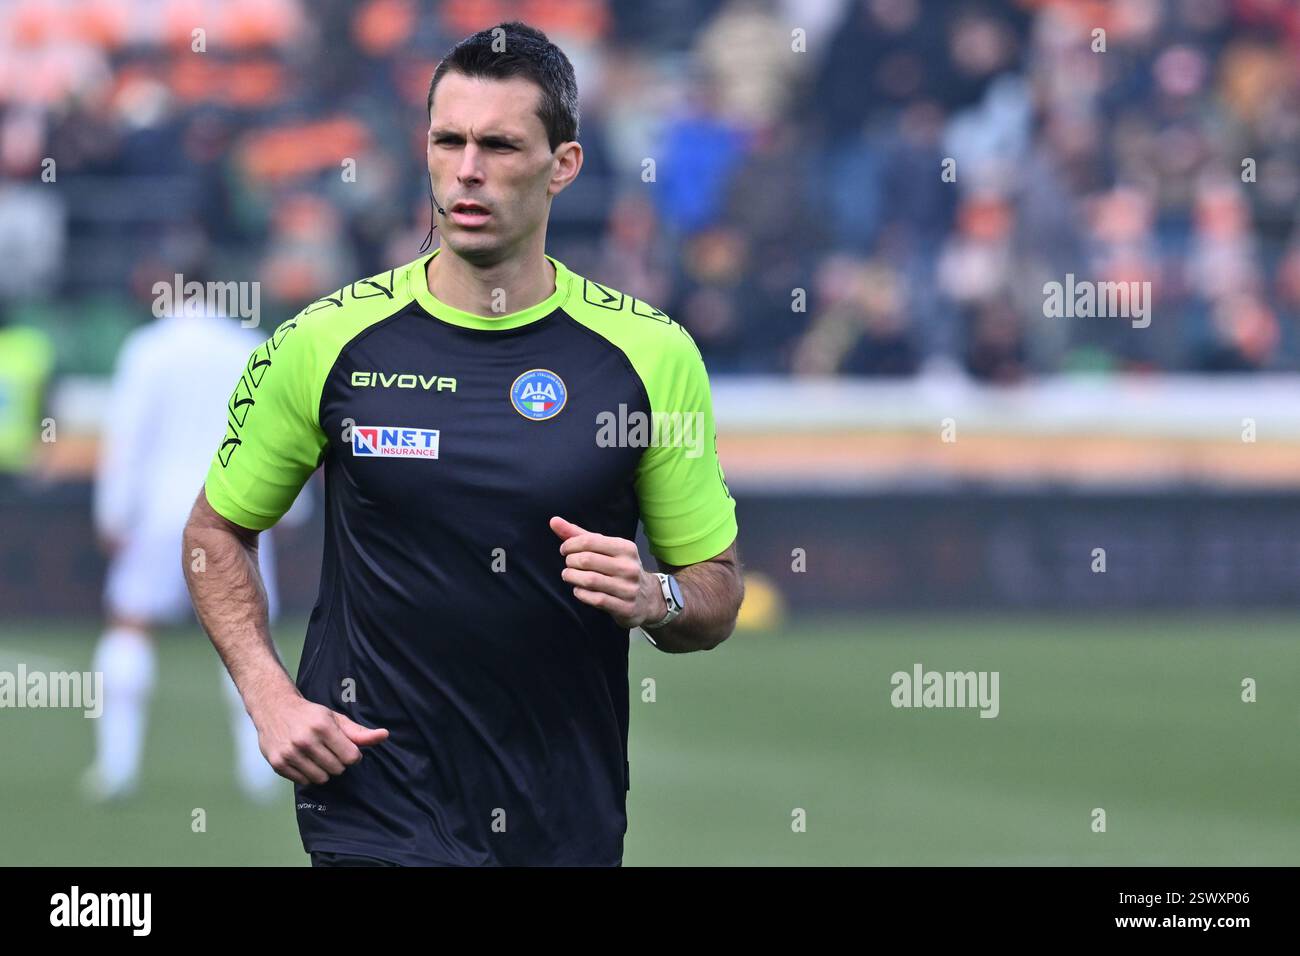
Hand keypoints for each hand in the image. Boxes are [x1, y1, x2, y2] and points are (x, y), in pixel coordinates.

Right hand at [251, 690, 388, 785]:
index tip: (345, 748)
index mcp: (323, 727)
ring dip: (323, 770)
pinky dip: (307, 774)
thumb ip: (359, 731)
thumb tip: (384, 735)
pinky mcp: (278, 764)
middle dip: (338, 762)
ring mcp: (290, 753)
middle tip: (328, 750)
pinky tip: (304, 760)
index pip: (351, 757)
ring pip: (321, 779)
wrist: (274, 709)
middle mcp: (305, 741)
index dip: (352, 754)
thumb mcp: (335, 718)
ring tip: (317, 756)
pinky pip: (304, 782)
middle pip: (337, 769)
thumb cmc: (310, 715)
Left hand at [550, 516, 666, 628]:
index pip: (589, 541)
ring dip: (572, 577)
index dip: (570, 545)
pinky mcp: (625, 606)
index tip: (565, 550)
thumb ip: (579, 535)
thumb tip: (554, 521)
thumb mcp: (605, 549)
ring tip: (569, 576)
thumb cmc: (619, 568)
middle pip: (587, 560)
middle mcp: (628, 567)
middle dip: (570, 562)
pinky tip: (579, 590)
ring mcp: (628, 588)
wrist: (648, 598)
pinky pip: (596, 599)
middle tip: (568, 564)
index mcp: (625, 548)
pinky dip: (581, 593)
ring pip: (589, 580)